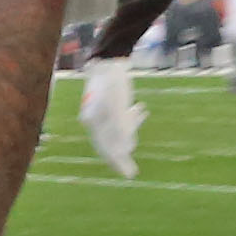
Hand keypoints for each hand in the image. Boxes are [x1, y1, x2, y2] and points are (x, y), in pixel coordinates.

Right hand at [80, 56, 142, 178]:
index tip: (128, 174)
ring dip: (129, 136)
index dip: (117, 163)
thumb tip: (126, 148)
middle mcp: (96, 119)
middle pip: (109, 143)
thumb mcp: (117, 107)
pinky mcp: (113, 101)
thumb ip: (120, 127)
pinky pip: (123, 116)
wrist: (109, 61)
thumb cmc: (112, 83)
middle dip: (121, 157)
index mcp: (93, 122)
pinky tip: (142, 110)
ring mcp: (104, 111)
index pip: (105, 148)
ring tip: (134, 143)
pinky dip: (133, 118)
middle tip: (132, 172)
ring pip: (117, 131)